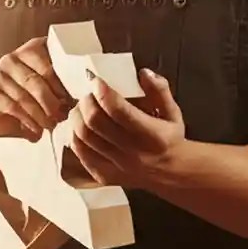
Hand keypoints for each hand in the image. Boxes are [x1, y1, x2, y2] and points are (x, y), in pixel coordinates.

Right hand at [0, 37, 71, 138]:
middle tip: (63, 116)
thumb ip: (58, 89)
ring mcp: (0, 75)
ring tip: (51, 125)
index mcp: (30, 51)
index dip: (64, 82)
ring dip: (43, 114)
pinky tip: (36, 129)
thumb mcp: (41, 89)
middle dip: (54, 101)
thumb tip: (80, 104)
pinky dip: (29, 121)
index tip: (73, 98)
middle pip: (40, 79)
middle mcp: (12, 59)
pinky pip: (15, 107)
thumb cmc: (21, 98)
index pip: (51, 60)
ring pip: (28, 95)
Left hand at [67, 68, 185, 187]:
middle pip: (95, 122)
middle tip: (89, 94)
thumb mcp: (172, 112)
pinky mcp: (103, 175)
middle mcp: (133, 152)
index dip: (102, 92)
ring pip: (83, 136)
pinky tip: (80, 126)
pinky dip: (75, 135)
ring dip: (77, 116)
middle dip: (86, 101)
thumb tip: (144, 73)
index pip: (118, 110)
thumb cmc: (169, 138)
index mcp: (151, 135)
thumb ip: (160, 90)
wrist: (170, 173)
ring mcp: (116, 166)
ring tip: (82, 108)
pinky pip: (80, 152)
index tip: (96, 80)